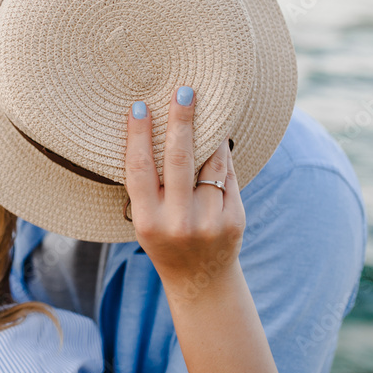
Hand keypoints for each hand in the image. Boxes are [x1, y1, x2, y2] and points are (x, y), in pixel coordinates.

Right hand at [124, 86, 245, 290]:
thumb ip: (148, 188)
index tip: (138, 107)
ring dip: (207, 132)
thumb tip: (154, 132)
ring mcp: (209, 221)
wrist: (200, 281)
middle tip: (183, 91)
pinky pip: (227, 176)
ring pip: (209, 164)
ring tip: (205, 105)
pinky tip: (219, 136)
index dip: (138, 136)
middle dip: (180, 122)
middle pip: (178, 160)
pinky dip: (222, 154)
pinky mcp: (234, 219)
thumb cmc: (164, 241)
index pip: (140, 169)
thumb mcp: (145, 222)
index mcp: (148, 222)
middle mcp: (178, 222)